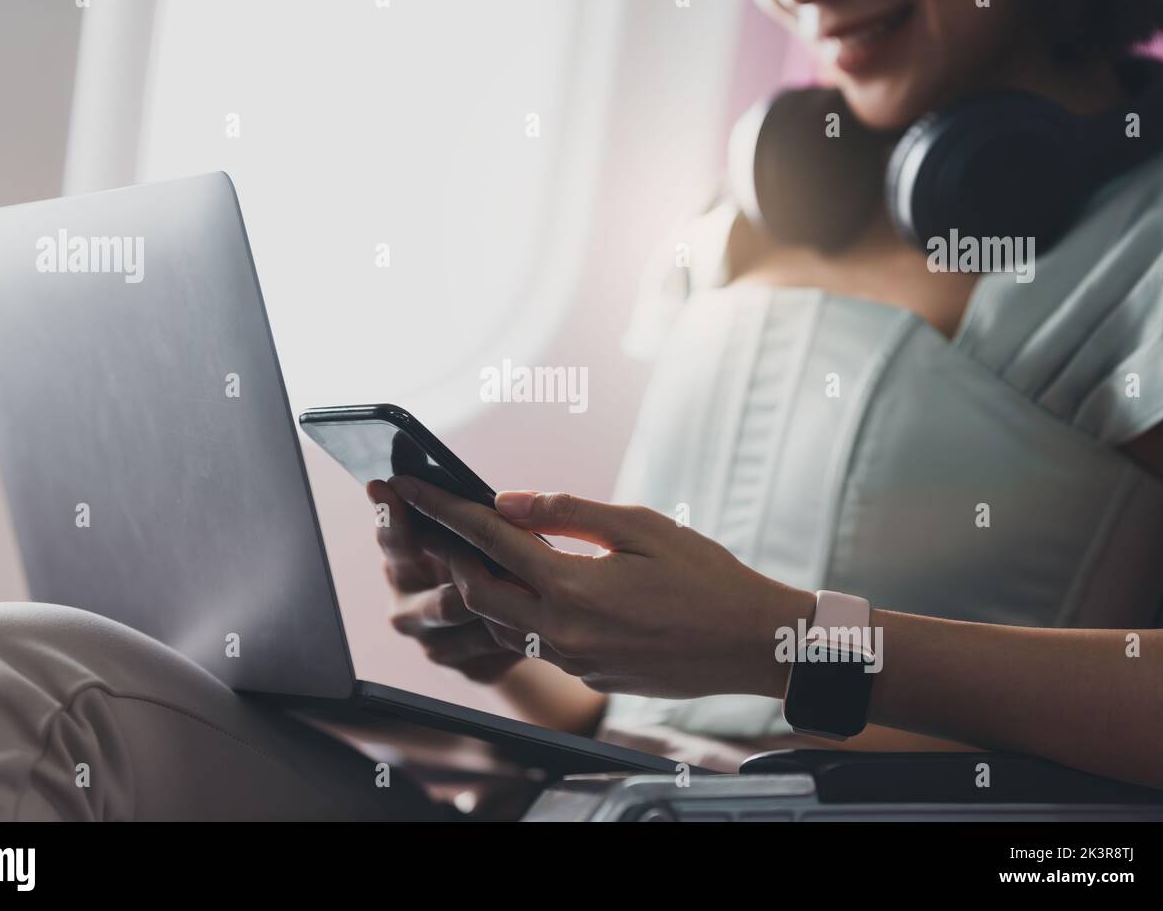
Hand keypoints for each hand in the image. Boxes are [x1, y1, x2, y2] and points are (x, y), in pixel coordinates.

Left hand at [386, 476, 813, 698]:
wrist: (751, 644)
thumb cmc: (706, 578)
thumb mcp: (642, 527)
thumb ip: (570, 512)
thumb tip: (510, 500)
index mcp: (572, 586)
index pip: (488, 541)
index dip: (444, 510)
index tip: (411, 488)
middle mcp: (562, 630)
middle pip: (477, 592)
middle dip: (451, 555)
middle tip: (440, 524)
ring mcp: (574, 659)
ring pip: (502, 623)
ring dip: (484, 588)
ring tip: (482, 552)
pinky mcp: (588, 675)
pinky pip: (536, 642)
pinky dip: (520, 611)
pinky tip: (533, 587)